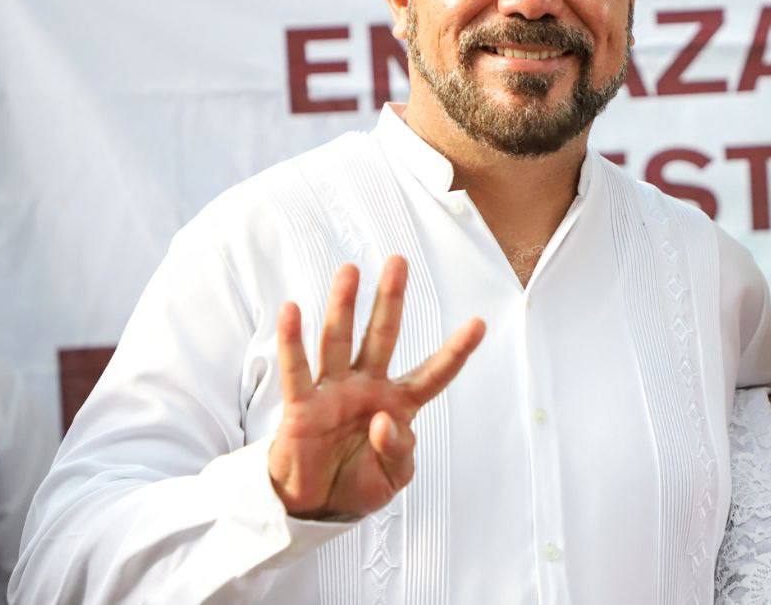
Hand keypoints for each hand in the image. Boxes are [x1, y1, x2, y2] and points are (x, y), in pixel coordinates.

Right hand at [268, 257, 484, 518]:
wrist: (315, 506)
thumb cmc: (358, 483)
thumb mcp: (393, 477)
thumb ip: (398, 451)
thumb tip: (384, 421)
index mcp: (399, 404)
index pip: (433, 374)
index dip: (455, 351)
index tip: (479, 323)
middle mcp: (367, 388)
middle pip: (382, 336)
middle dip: (390, 300)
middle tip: (398, 263)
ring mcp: (334, 393)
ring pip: (339, 341)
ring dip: (343, 306)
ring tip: (349, 271)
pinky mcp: (302, 406)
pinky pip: (297, 370)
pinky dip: (292, 341)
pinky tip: (290, 310)